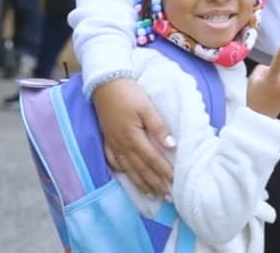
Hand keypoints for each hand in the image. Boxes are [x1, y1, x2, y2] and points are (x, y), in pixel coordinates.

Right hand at [94, 77, 174, 196]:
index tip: (175, 182)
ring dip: (140, 183)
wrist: (105, 82)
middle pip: (140, 169)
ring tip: (151, 194)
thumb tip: (171, 145)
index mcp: (133, 137)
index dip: (163, 172)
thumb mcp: (146, 106)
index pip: (152, 159)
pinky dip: (122, 172)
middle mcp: (122, 144)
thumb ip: (158, 126)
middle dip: (154, 183)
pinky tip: (127, 178)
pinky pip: (114, 161)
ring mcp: (113, 144)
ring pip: (128, 169)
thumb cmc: (128, 92)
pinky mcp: (107, 140)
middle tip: (167, 196)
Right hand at [247, 38, 279, 118]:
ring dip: (278, 71)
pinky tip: (272, 89)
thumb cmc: (254, 97)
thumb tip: (269, 68)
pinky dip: (279, 80)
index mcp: (273, 78)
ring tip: (267, 83)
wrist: (261, 117)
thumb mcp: (252, 79)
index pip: (278, 60)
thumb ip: (262, 69)